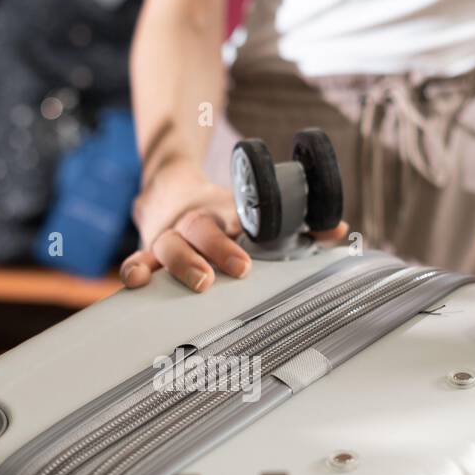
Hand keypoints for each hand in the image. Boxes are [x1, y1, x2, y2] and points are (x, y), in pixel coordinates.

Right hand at [120, 157, 347, 291]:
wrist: (170, 191)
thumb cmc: (222, 214)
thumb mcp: (254, 211)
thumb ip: (298, 223)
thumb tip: (339, 230)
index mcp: (225, 214)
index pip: (237, 219)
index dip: (249, 233)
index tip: (259, 252)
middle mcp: (195, 223)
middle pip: (203, 229)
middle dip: (220, 248)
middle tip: (241, 269)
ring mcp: (168, 237)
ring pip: (169, 245)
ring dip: (182, 262)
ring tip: (201, 282)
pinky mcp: (148, 251)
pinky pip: (138, 258)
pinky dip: (134, 269)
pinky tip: (135, 283)